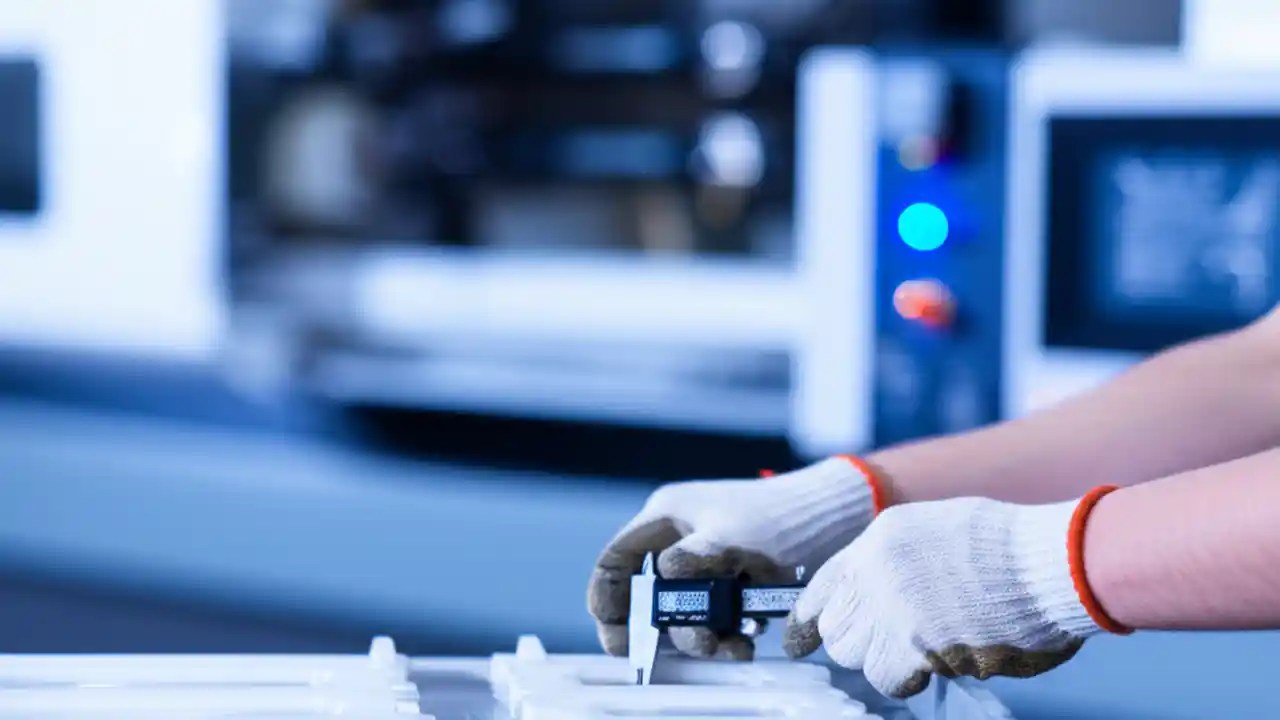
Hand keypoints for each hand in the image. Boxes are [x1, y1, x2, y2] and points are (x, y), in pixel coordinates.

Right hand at [587, 457, 881, 659]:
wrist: (834, 519)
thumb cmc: (779, 517)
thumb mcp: (732, 536)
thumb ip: (694, 557)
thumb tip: (665, 576)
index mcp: (667, 517)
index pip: (616, 559)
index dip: (607, 599)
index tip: (618, 636)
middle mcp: (679, 540)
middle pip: (650, 595)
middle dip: (666, 628)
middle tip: (690, 647)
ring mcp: (704, 563)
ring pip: (685, 612)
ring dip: (702, 635)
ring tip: (730, 648)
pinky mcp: (730, 582)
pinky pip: (715, 616)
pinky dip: (726, 633)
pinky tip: (746, 642)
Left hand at [784, 493, 1122, 697]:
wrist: (1054, 562)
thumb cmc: (1011, 549)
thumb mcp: (935, 529)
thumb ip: (894, 560)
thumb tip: (871, 597)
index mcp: (880, 539)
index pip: (822, 586)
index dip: (808, 620)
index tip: (800, 640)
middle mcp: (877, 571)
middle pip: (836, 630)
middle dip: (859, 644)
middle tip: (894, 646)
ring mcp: (894, 609)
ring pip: (860, 659)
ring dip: (890, 662)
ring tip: (931, 645)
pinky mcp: (917, 644)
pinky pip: (891, 679)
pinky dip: (913, 678)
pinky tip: (943, 658)